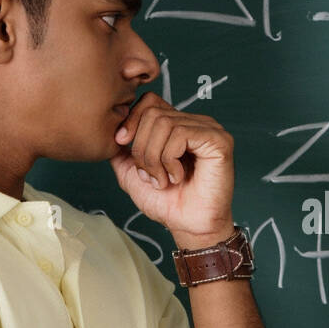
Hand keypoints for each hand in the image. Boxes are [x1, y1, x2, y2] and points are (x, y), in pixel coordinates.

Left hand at [110, 93, 234, 246]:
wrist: (189, 226)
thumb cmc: (168, 203)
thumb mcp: (132, 174)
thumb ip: (121, 152)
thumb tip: (110, 131)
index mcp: (178, 125)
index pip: (149, 101)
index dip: (131, 120)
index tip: (121, 144)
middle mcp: (195, 122)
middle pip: (152, 112)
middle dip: (141, 148)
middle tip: (150, 176)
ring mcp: (209, 129)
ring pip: (164, 123)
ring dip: (155, 158)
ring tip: (163, 180)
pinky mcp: (219, 140)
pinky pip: (181, 134)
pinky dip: (170, 159)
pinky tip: (177, 177)